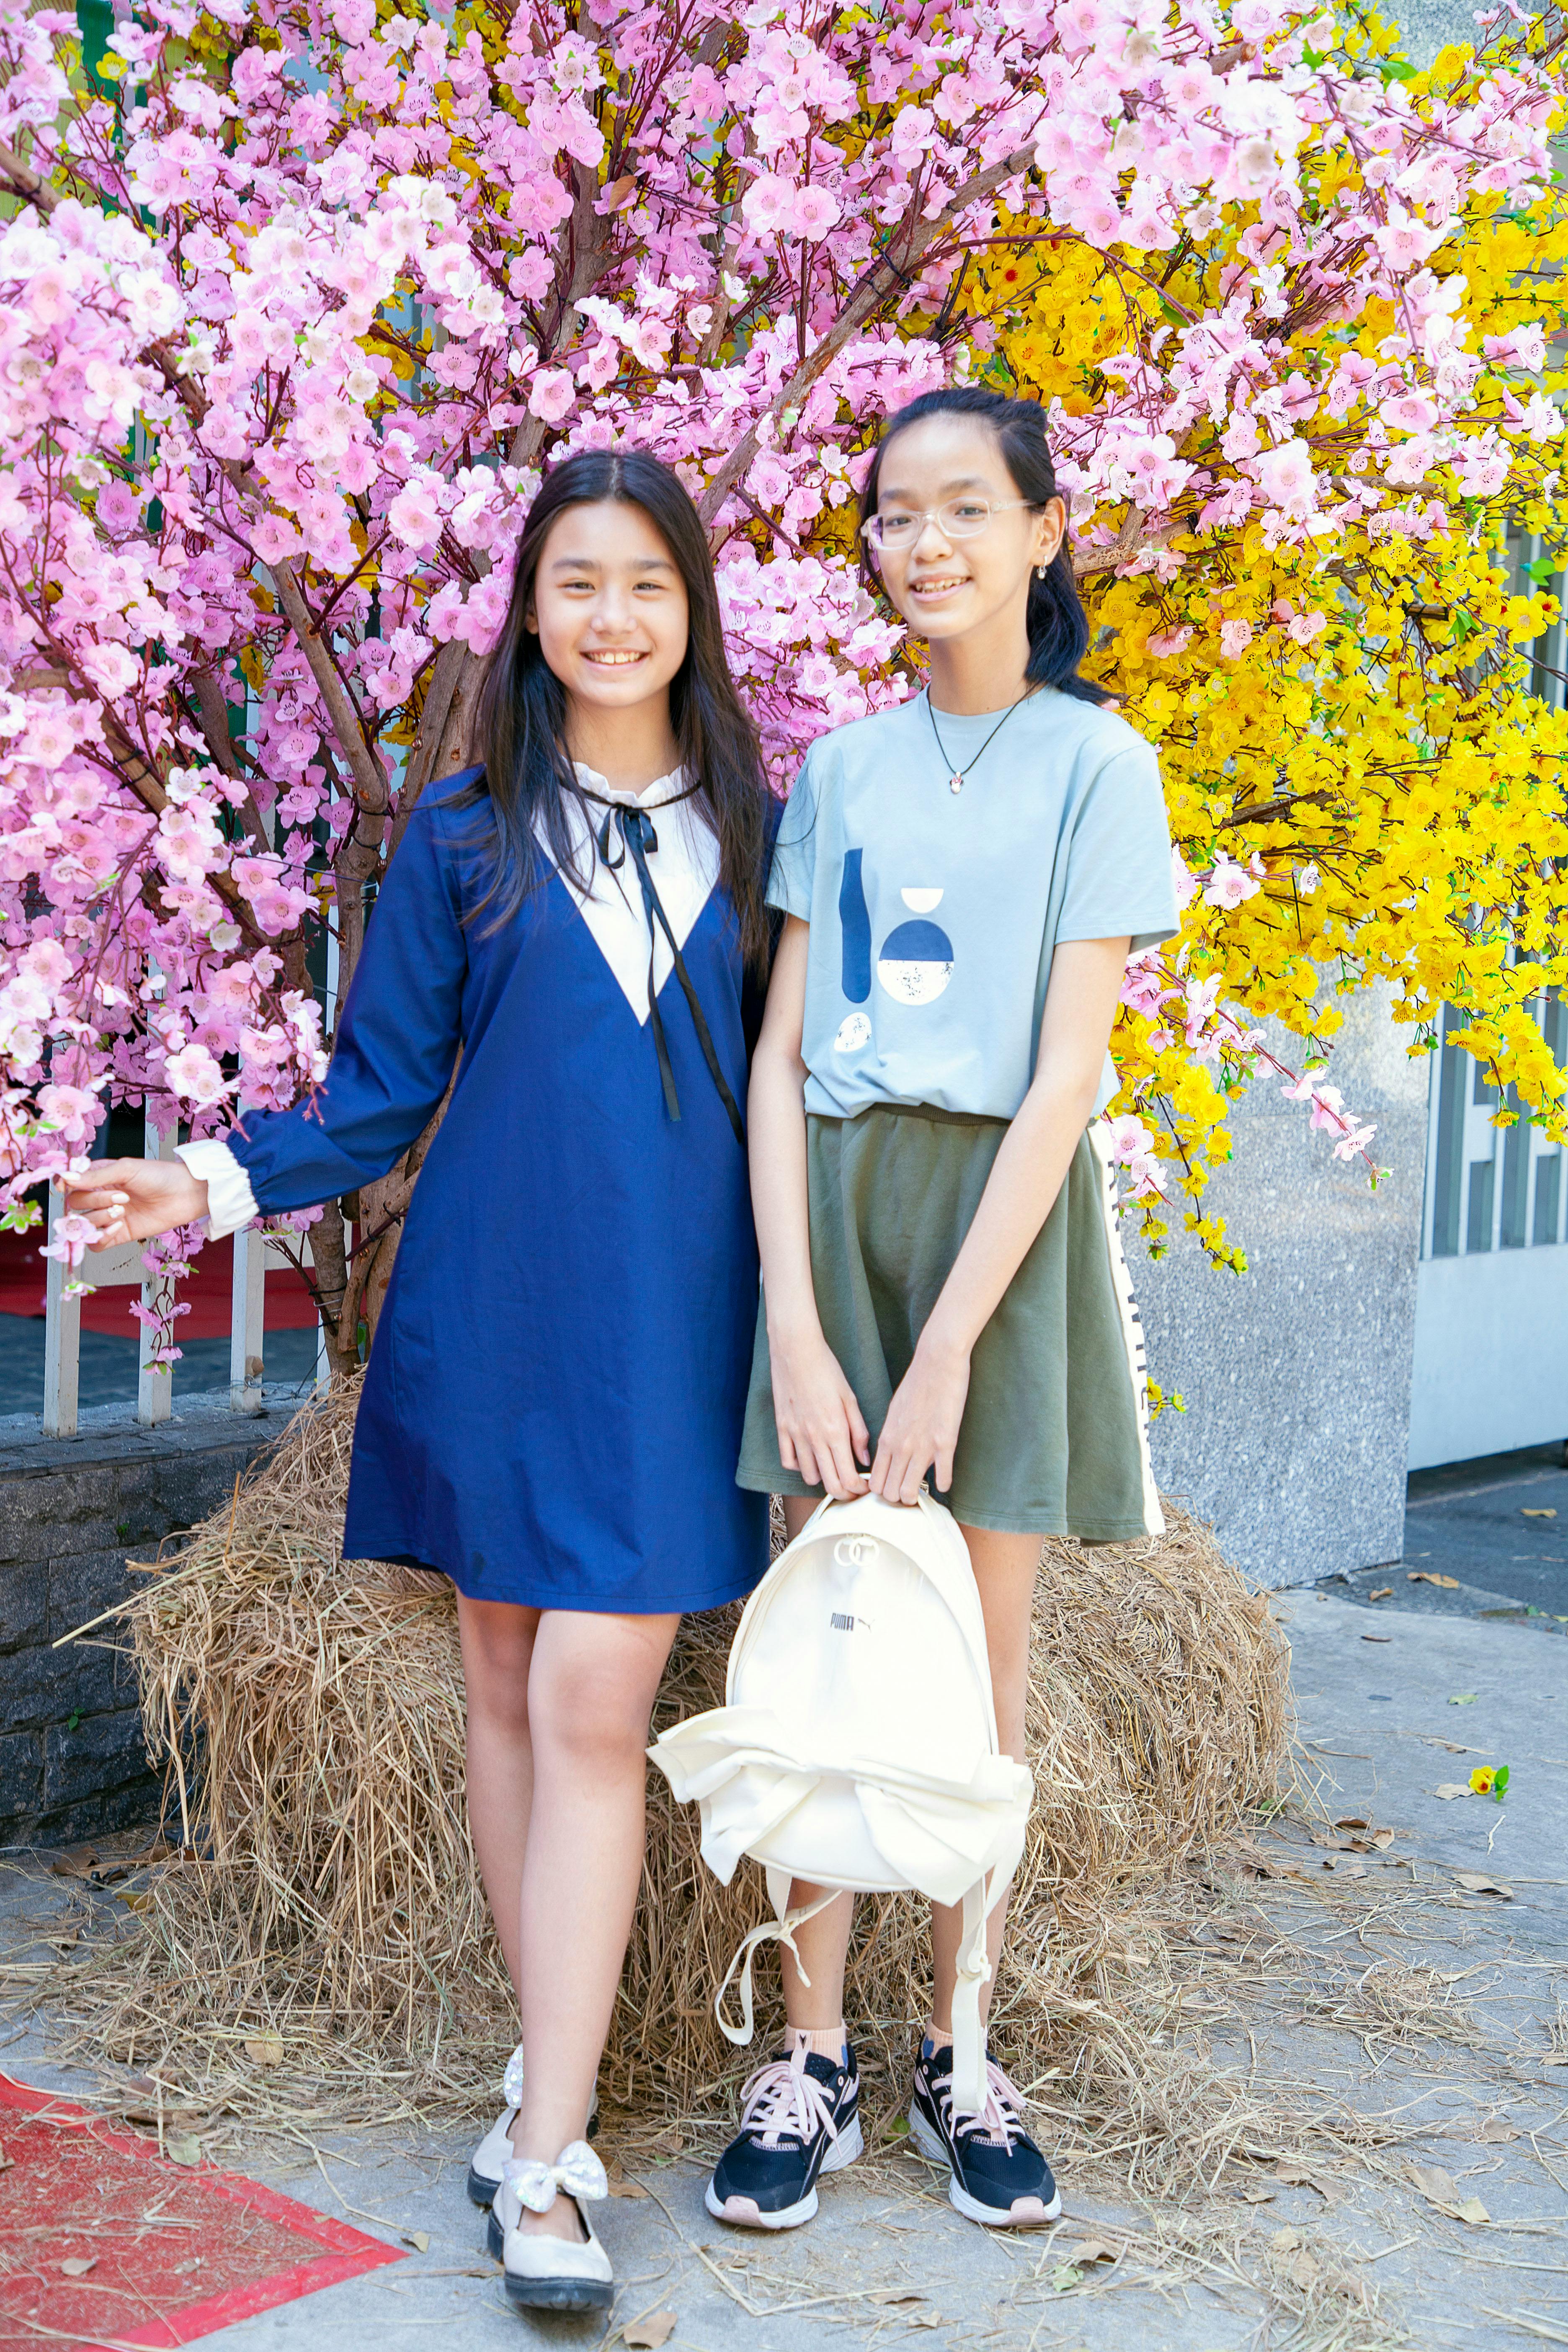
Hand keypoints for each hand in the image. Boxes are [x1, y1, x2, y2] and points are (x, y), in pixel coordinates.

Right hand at [59, 1158, 208, 1248]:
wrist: (186, 1195)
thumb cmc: (160, 1176)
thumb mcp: (126, 1169)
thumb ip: (96, 1175)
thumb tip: (66, 1178)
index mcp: (99, 1176)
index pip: (70, 1182)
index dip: (63, 1185)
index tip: (64, 1188)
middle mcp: (101, 1196)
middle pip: (76, 1204)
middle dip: (94, 1202)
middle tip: (121, 1198)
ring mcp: (109, 1216)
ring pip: (83, 1224)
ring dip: (99, 1218)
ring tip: (122, 1211)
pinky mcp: (119, 1235)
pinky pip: (96, 1244)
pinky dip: (100, 1238)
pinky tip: (117, 1228)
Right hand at [768, 1323, 869, 1499]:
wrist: (796, 1352)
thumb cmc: (827, 1371)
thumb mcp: (850, 1399)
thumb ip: (859, 1432)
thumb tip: (865, 1459)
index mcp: (836, 1431)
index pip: (848, 1478)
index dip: (859, 1490)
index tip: (865, 1488)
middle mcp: (815, 1438)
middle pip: (830, 1485)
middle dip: (844, 1493)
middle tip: (852, 1488)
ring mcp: (795, 1435)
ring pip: (808, 1476)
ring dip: (823, 1478)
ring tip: (832, 1468)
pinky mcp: (782, 1429)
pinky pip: (788, 1461)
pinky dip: (800, 1465)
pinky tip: (810, 1456)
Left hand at [869, 1333, 970, 1506]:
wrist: (937, 1362)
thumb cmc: (916, 1384)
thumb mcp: (894, 1412)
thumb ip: (891, 1436)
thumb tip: (891, 1456)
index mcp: (886, 1439)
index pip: (875, 1482)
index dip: (882, 1491)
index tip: (892, 1488)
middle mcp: (900, 1447)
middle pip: (889, 1493)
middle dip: (897, 1498)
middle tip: (908, 1492)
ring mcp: (922, 1447)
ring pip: (909, 1492)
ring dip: (916, 1497)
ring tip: (923, 1490)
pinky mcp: (945, 1443)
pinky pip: (943, 1477)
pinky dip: (944, 1484)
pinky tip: (945, 1480)